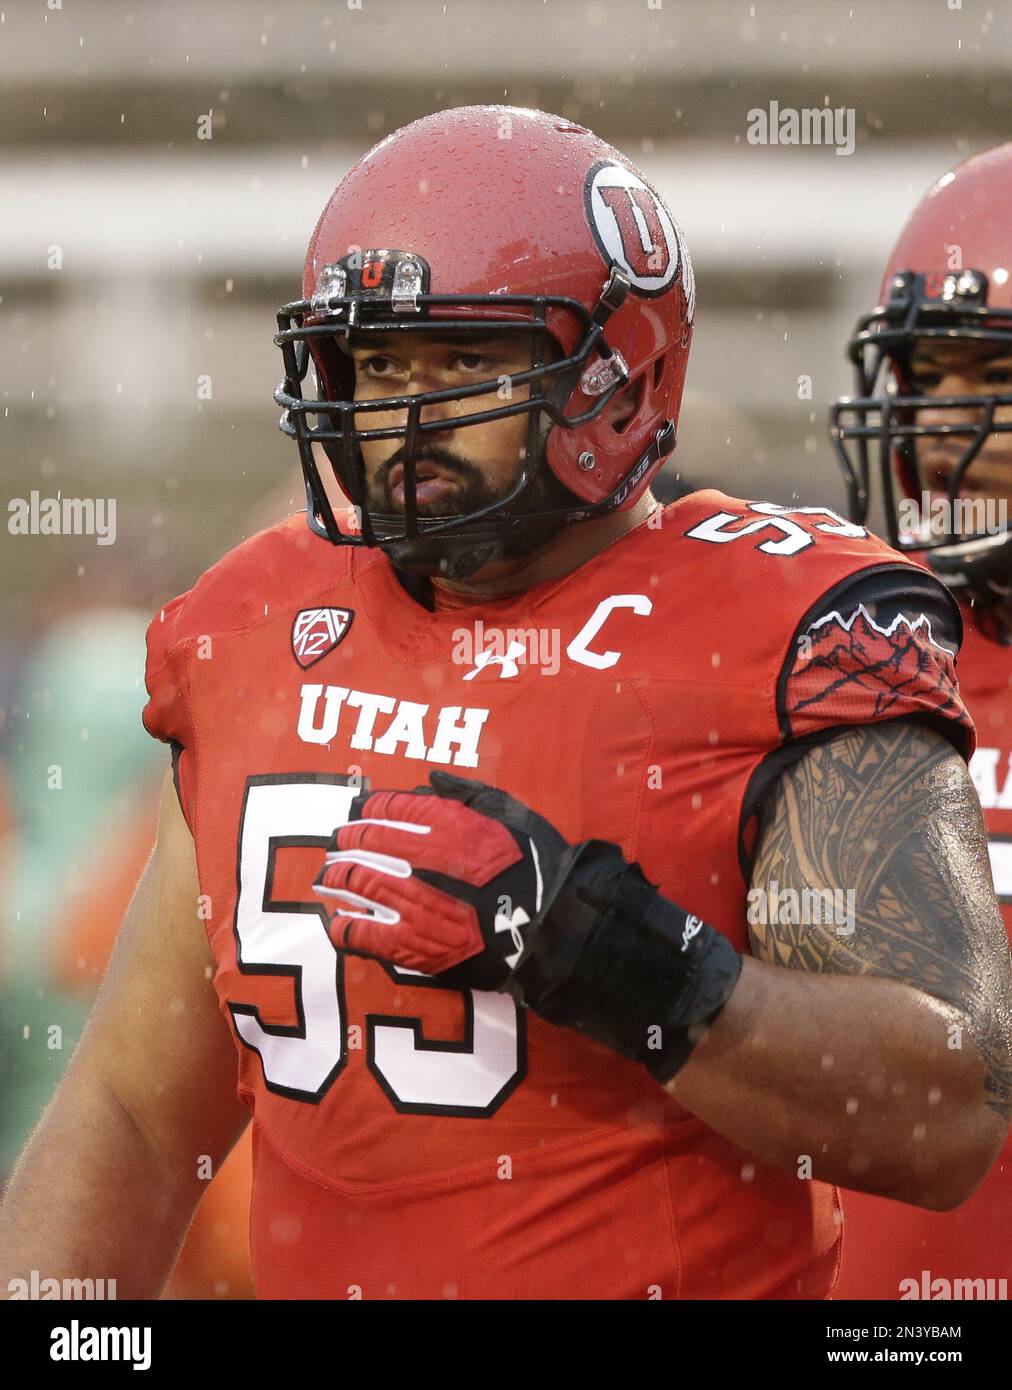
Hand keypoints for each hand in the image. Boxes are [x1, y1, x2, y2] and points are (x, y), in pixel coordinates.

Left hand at [312, 771, 563, 990]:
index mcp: (444, 823)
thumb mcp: (508, 813)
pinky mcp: (411, 944)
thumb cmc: (536, 867)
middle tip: (337, 845)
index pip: (389, 808)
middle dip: (346, 841)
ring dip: (337, 878)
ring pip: (356, 883)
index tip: (361, 814)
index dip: (369, 810)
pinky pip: (362, 934)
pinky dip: (344, 928)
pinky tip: (340, 925)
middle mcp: (420, 858)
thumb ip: (467, 794)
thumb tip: (432, 780)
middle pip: (365, 842)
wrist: (550, 927)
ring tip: (329, 878)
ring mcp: (412, 902)